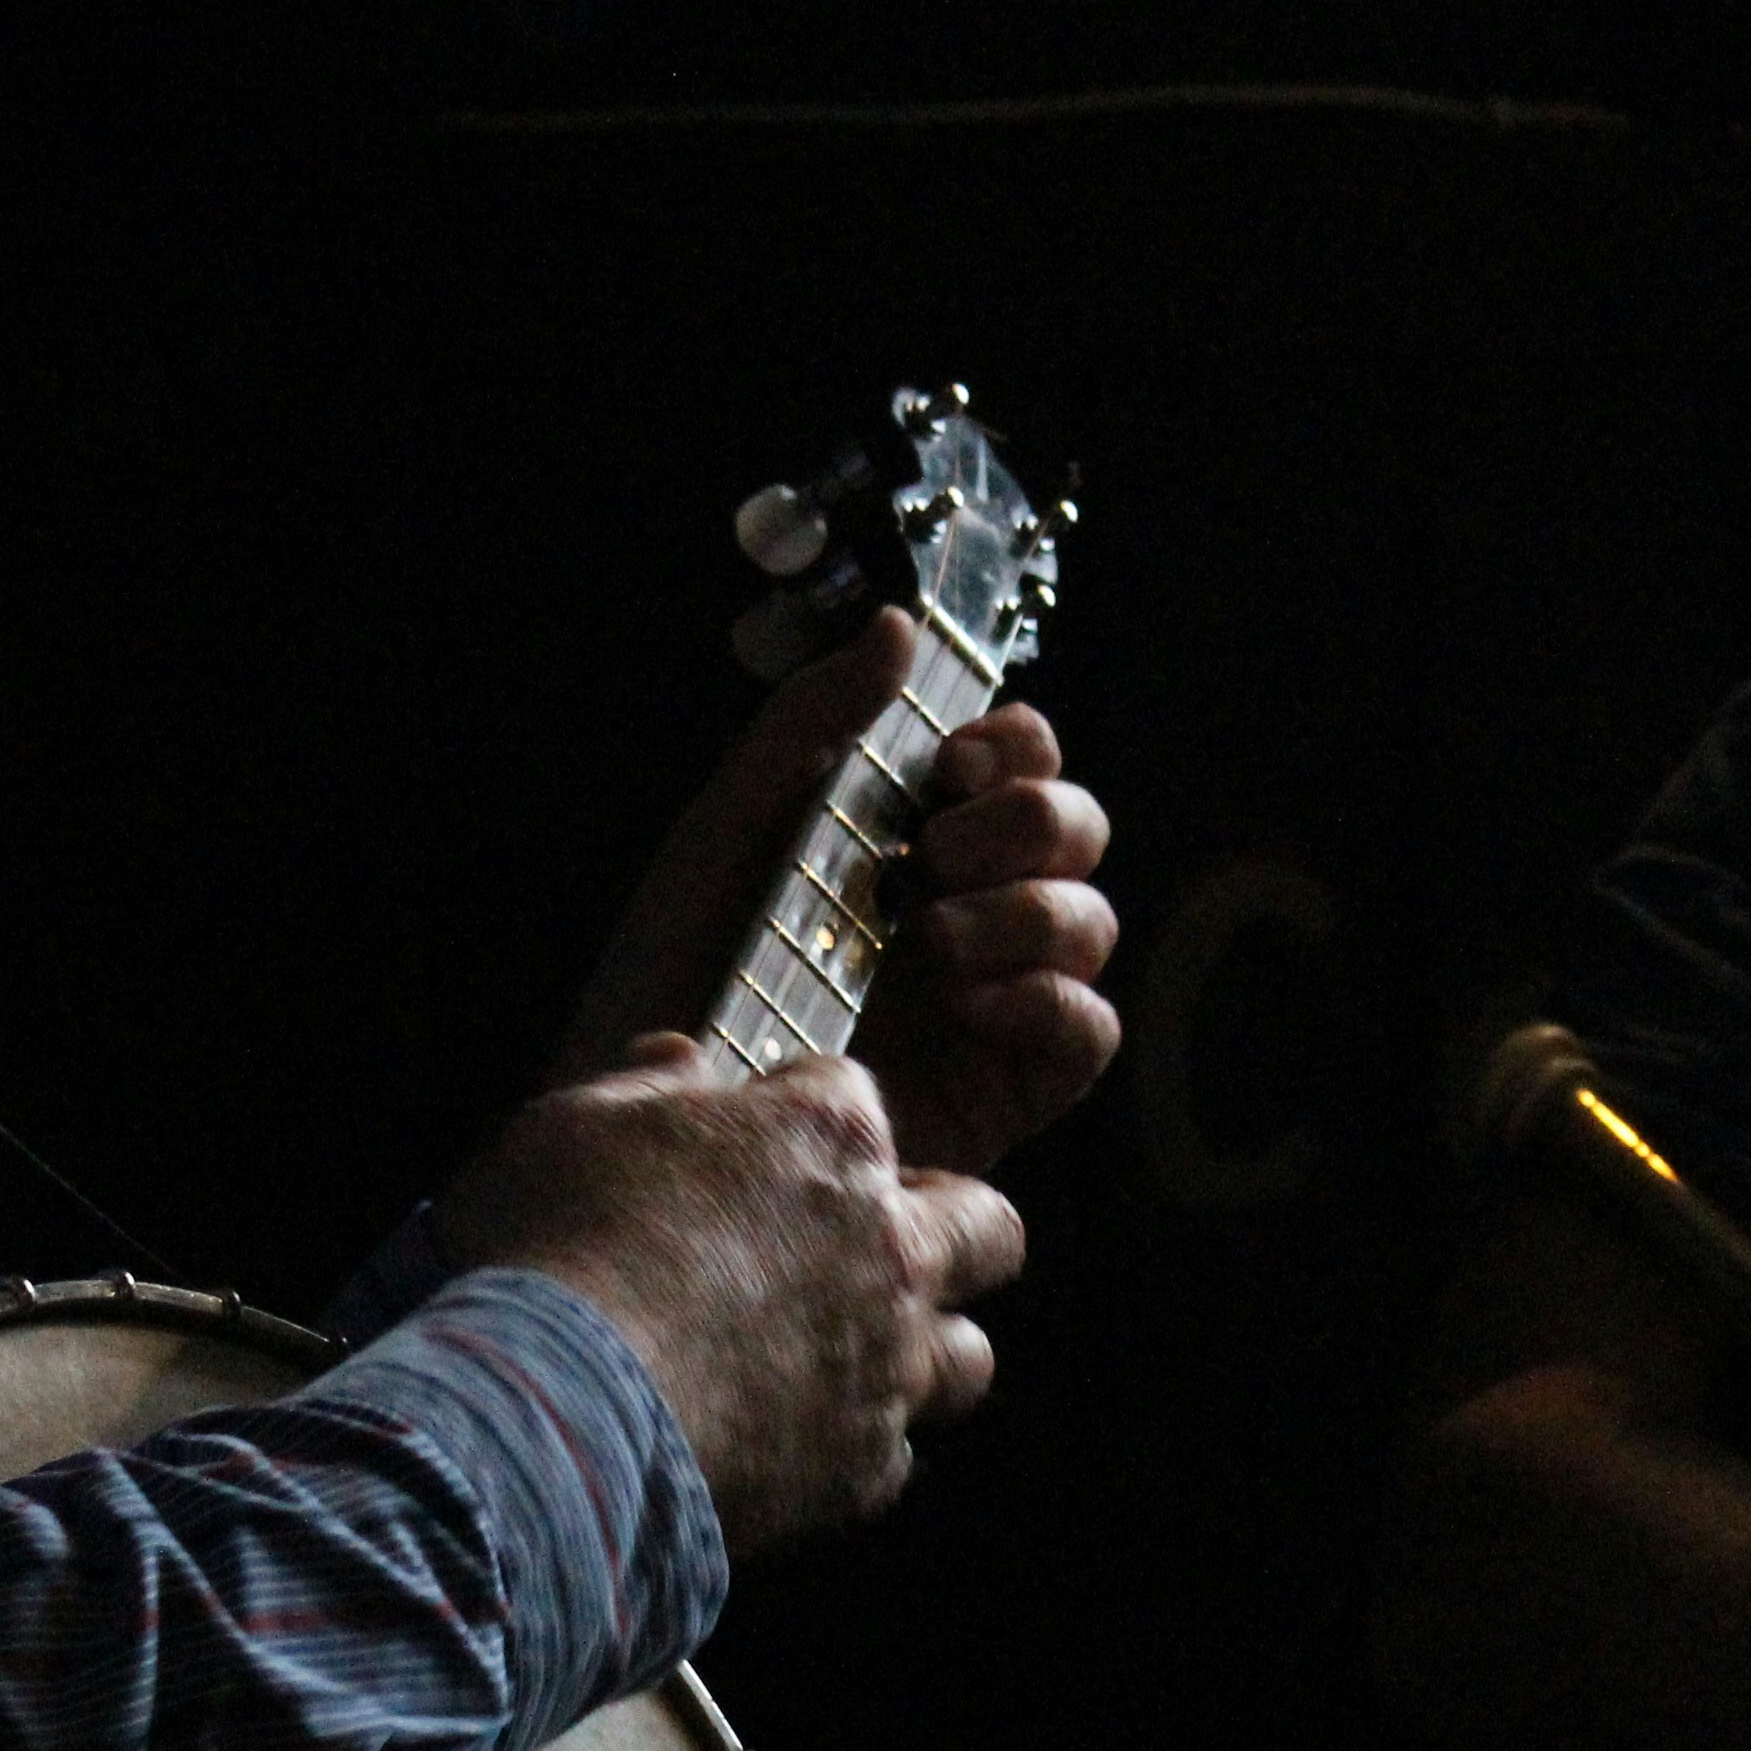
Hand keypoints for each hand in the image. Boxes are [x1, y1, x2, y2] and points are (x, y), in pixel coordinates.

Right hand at [437, 1040, 1024, 1553]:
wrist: (562, 1413)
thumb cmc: (560, 1249)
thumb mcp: (576, 1125)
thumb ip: (645, 1086)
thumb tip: (679, 1060)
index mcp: (828, 1140)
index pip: (851, 1094)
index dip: (797, 1111)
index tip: (751, 1141)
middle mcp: (888, 1250)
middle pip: (984, 1226)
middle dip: (944, 1223)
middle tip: (873, 1238)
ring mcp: (886, 1366)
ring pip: (968, 1356)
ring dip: (926, 1347)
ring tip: (858, 1352)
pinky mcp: (859, 1469)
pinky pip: (894, 1458)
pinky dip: (855, 1446)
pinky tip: (797, 1440)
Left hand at [560, 613, 1119, 1174]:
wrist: (660, 1121)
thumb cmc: (672, 976)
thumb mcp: (728, 831)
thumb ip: (812, 724)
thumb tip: (898, 628)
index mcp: (908, 840)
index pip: (1017, 762)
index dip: (1012, 745)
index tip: (949, 762)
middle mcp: (965, 911)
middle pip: (1075, 831)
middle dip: (1029, 822)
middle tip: (935, 853)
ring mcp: (991, 1002)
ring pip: (1091, 923)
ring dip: (1029, 909)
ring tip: (931, 939)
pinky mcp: (1006, 1090)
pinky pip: (1088, 1030)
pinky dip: (1049, 1000)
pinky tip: (972, 1002)